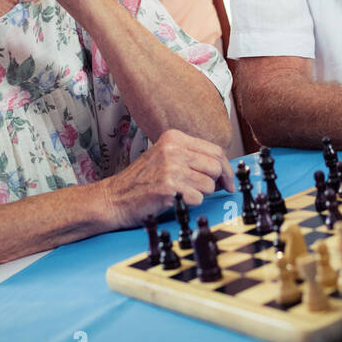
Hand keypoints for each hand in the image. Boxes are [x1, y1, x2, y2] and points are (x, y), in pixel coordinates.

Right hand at [99, 130, 235, 229]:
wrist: (113, 198)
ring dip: (200, 194)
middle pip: (216, 166)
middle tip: (207, 191)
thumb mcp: (165, 157)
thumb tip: (224, 172)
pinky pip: (197, 199)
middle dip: (216, 182)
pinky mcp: (168, 187)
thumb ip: (192, 158)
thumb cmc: (141, 181)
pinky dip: (189, 204)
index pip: (215, 150)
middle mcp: (173, 149)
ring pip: (209, 184)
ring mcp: (170, 167)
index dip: (226, 169)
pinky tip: (174, 201)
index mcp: (174, 138)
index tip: (228, 182)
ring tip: (181, 194)